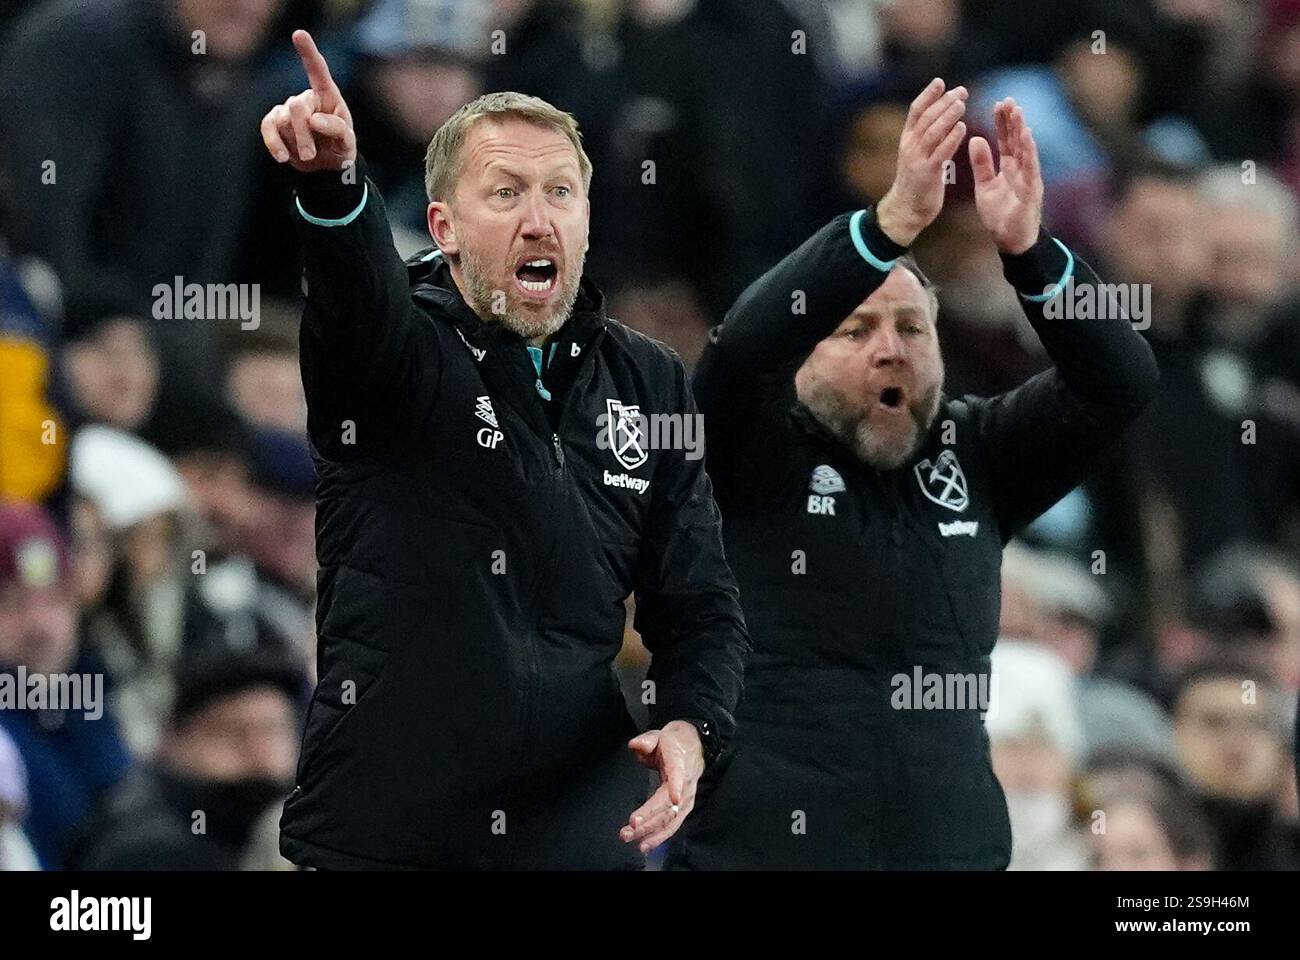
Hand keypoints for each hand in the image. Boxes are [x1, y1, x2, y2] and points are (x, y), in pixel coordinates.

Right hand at [260, 30, 355, 172]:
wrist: (325, 167)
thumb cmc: (340, 148)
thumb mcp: (347, 142)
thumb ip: (337, 129)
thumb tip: (315, 120)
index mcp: (327, 96)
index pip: (317, 71)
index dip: (308, 52)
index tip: (298, 34)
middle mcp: (306, 98)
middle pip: (298, 107)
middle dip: (304, 134)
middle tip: (312, 155)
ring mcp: (287, 109)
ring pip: (283, 120)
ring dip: (296, 142)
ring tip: (308, 157)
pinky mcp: (274, 123)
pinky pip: (267, 127)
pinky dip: (274, 143)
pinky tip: (283, 158)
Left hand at [620, 720, 704, 853]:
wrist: (694, 746)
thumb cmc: (673, 742)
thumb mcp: (659, 735)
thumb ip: (647, 740)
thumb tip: (635, 745)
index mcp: (679, 762)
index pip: (679, 775)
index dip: (676, 786)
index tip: (672, 799)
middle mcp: (685, 784)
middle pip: (670, 804)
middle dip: (650, 818)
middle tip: (629, 829)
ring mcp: (686, 798)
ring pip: (671, 818)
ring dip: (652, 832)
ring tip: (633, 840)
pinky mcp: (684, 807)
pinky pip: (673, 825)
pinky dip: (660, 836)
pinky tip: (645, 845)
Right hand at [876, 77, 967, 246]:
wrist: (906, 210)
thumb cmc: (916, 182)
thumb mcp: (918, 154)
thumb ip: (928, 136)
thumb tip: (943, 114)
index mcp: (907, 140)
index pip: (916, 111)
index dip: (928, 95)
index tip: (941, 81)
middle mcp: (910, 146)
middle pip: (926, 117)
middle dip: (943, 102)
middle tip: (961, 91)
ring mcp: (917, 160)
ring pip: (932, 132)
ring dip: (947, 116)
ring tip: (961, 103)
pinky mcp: (926, 174)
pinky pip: (940, 152)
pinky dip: (951, 138)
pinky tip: (962, 128)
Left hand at [968, 98, 1042, 254]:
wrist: (1010, 240)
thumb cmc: (1000, 214)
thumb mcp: (984, 186)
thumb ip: (981, 164)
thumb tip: (976, 139)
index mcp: (1009, 167)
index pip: (1006, 140)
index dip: (1002, 122)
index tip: (997, 103)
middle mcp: (1021, 169)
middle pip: (1017, 140)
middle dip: (1013, 120)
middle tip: (1007, 99)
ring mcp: (1029, 178)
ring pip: (1026, 150)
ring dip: (1022, 130)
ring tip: (1017, 112)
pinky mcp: (1032, 190)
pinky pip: (1030, 168)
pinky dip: (1029, 152)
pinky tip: (1026, 137)